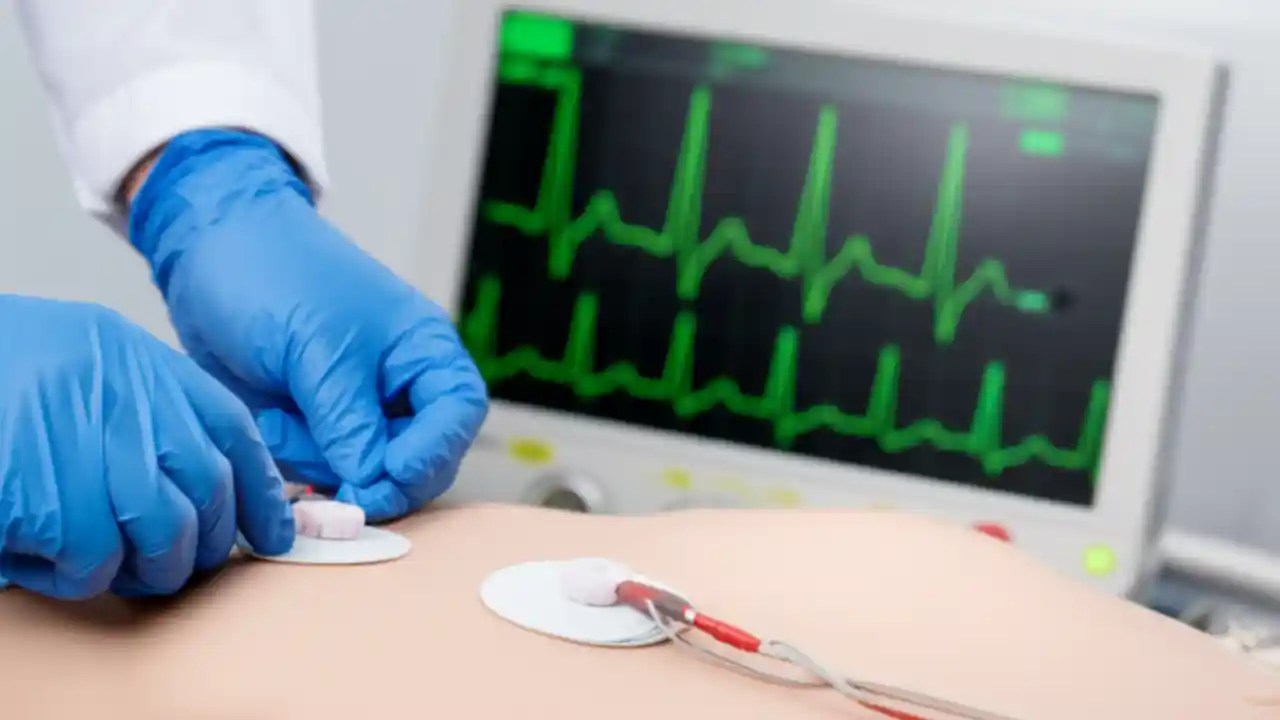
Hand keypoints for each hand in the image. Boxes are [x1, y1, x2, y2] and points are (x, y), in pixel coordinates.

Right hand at [0, 296, 294, 598]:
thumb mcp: (89, 361)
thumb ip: (147, 408)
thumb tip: (204, 479)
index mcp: (141, 363)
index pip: (232, 431)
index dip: (261, 489)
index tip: (274, 529)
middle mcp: (129, 400)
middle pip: (206, 491)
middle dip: (202, 540)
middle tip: (178, 562)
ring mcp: (93, 447)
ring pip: (162, 533)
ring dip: (145, 564)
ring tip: (111, 564)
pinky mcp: (51, 499)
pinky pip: (94, 558)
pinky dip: (78, 574)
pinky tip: (47, 560)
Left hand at [128, 130, 488, 521]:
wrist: (208, 247)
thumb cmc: (275, 275)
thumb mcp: (316, 347)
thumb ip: (348, 419)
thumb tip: (371, 480)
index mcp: (422, 351)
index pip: (457, 416)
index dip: (432, 454)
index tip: (386, 476)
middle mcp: (399, 386)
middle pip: (418, 459)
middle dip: (375, 476)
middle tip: (335, 488)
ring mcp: (355, 410)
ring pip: (363, 473)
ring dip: (319, 461)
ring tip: (276, 420)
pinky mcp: (313, 425)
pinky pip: (317, 468)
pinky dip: (292, 458)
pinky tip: (267, 422)